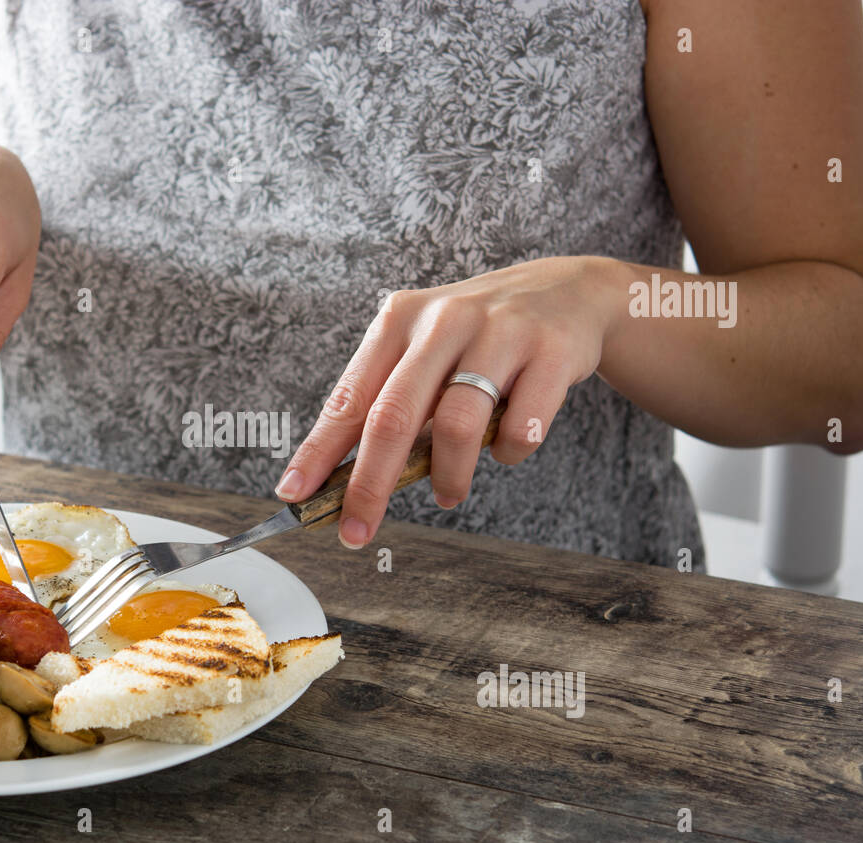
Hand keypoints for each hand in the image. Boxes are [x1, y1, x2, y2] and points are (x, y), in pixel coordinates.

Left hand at [274, 256, 629, 548]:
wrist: (569, 292)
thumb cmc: (478, 337)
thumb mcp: (425, 350)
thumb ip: (390, 401)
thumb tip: (344, 479)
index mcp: (398, 321)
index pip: (348, 397)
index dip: (318, 451)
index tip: (294, 495)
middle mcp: (443, 320)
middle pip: (392, 416)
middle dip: (369, 484)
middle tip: (355, 530)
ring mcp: (499, 332)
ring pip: (456, 425)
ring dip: (447, 476)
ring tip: (447, 494)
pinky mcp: (550, 351)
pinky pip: (521, 427)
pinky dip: (509, 453)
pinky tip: (506, 448)